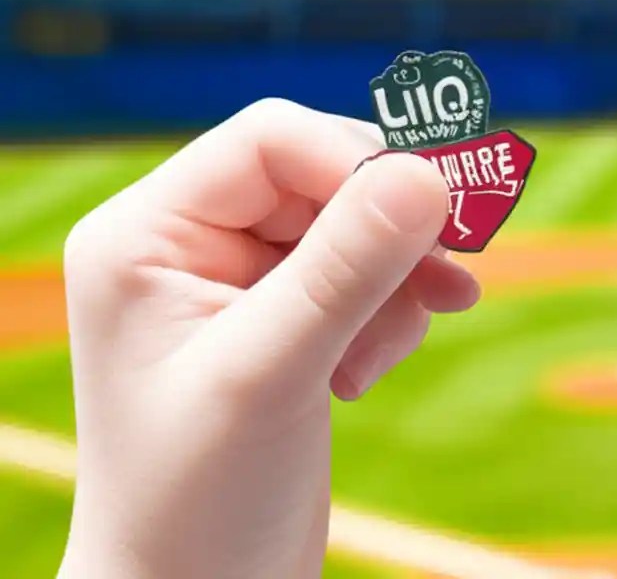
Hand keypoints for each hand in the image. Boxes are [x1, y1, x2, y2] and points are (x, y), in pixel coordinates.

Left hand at [58, 100, 478, 578]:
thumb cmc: (201, 499)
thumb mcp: (273, 372)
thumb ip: (347, 267)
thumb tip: (426, 172)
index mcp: (146, 236)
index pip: (272, 141)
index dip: (357, 165)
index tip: (436, 216)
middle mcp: (186, 246)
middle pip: (321, 178)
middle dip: (386, 232)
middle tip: (446, 279)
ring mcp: (235, 286)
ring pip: (354, 228)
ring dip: (392, 283)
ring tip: (377, 357)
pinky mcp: (282, 324)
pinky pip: (362, 278)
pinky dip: (388, 315)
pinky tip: (366, 373)